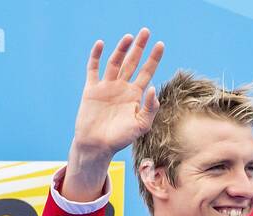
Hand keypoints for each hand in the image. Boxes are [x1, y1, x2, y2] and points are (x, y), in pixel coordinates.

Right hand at [72, 28, 164, 160]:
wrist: (97, 146)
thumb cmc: (120, 138)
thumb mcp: (141, 125)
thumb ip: (150, 108)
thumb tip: (152, 88)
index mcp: (134, 95)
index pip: (146, 72)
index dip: (153, 58)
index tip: (160, 44)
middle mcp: (121, 87)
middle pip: (132, 62)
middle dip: (139, 47)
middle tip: (146, 31)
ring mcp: (106, 87)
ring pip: (115, 62)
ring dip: (121, 49)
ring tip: (129, 36)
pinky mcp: (91, 89)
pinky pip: (93, 69)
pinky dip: (96, 56)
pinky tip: (101, 44)